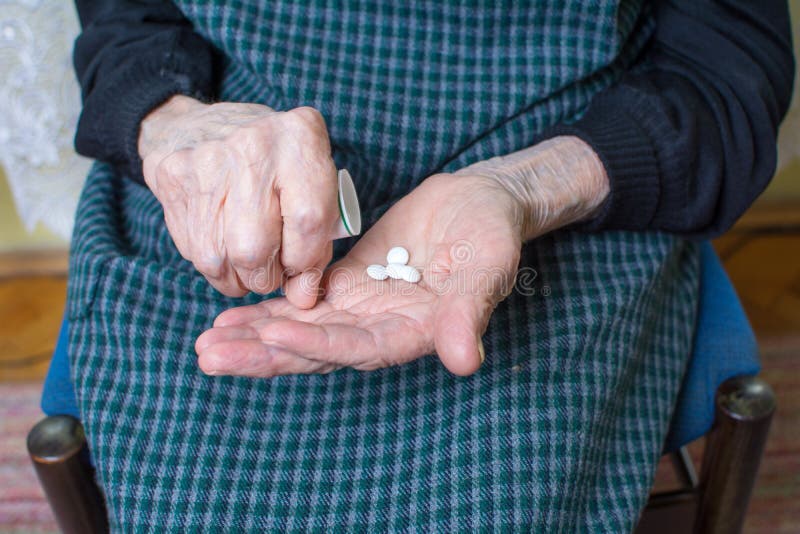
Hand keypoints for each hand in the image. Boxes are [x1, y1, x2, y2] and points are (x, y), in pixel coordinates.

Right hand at [139, 95, 338, 306]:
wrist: (199, 127)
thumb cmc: (271, 164)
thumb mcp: (310, 180)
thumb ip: (318, 236)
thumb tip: (303, 297)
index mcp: (298, 138)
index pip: (309, 221)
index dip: (307, 259)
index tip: (302, 265)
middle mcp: (251, 146)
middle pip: (256, 248)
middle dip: (268, 275)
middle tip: (274, 268)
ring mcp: (206, 161)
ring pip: (220, 259)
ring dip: (240, 277)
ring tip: (251, 263)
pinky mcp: (172, 179)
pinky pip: (194, 252)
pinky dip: (216, 268)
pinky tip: (225, 251)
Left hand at [196, 172, 521, 375]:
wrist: (479, 201)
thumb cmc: (492, 232)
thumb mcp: (487, 266)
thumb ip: (469, 312)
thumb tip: (465, 361)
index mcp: (414, 331)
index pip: (359, 347)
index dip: (317, 344)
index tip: (272, 333)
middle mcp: (380, 328)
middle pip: (316, 349)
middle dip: (264, 353)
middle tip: (209, 355)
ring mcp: (360, 307)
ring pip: (301, 330)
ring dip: (255, 337)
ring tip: (206, 343)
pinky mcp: (346, 283)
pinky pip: (302, 302)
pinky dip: (268, 309)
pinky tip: (229, 315)